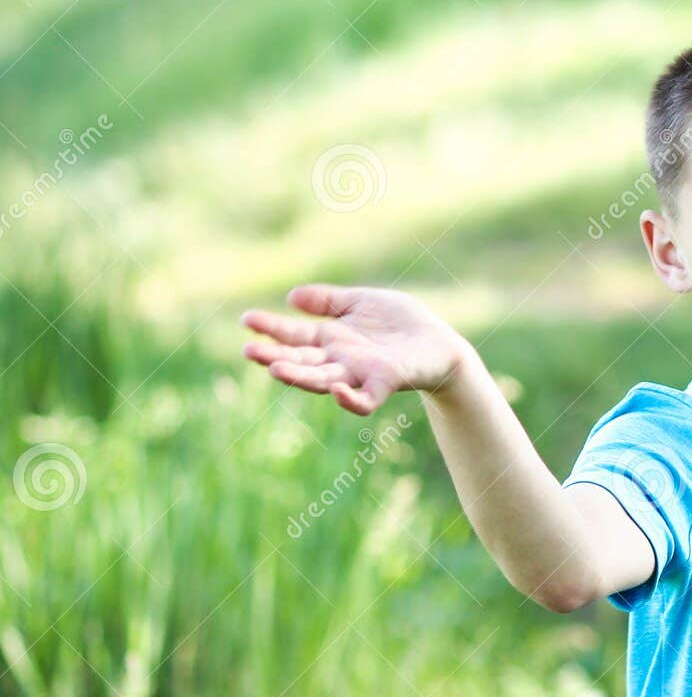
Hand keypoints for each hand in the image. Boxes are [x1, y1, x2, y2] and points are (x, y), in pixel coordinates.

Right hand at [240, 283, 472, 415]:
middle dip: (274, 357)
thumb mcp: (361, 301)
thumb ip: (328, 301)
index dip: (270, 329)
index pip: (293, 336)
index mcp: (331, 339)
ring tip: (275, 369)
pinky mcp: (385, 382)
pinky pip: (365, 399)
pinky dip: (350, 399)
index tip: (246, 320)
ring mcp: (360, 373)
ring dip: (299, 377)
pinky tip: (336, 390)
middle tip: (248, 350)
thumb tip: (290, 297)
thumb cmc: (401, 323)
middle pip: (301, 361)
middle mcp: (340, 360)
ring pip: (323, 380)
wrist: (440, 343)